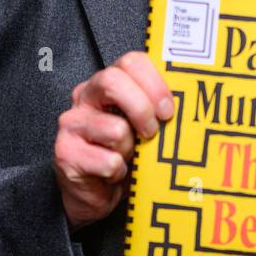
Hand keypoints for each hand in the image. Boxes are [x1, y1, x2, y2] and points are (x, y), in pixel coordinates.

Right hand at [53, 51, 173, 232]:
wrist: (93, 193)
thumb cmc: (123, 155)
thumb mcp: (142, 125)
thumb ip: (155, 109)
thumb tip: (189, 105)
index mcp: (106, 84)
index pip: (130, 62)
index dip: (154, 84)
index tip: (168, 110)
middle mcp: (84, 97)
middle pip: (113, 81)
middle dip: (142, 109)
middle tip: (153, 132)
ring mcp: (71, 124)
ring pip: (116, 130)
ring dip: (130, 151)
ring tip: (125, 158)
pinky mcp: (66, 153)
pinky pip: (109, 161)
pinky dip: (118, 173)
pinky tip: (113, 174)